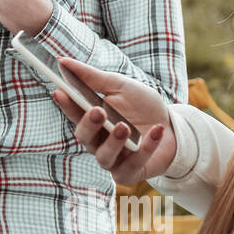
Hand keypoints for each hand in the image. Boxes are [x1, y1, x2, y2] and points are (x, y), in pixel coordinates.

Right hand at [50, 58, 176, 184]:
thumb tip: (62, 60)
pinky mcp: (130, 173)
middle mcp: (97, 142)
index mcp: (92, 121)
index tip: (60, 91)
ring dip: (113, 142)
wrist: (173, 128)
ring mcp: (113, 159)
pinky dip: (146, 149)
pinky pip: (132, 165)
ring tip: (124, 126)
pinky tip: (156, 131)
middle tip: (98, 111)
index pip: (74, 113)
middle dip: (89, 125)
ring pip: (104, 157)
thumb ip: (92, 77)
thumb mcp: (119, 85)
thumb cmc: (142, 106)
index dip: (66, 104)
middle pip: (84, 138)